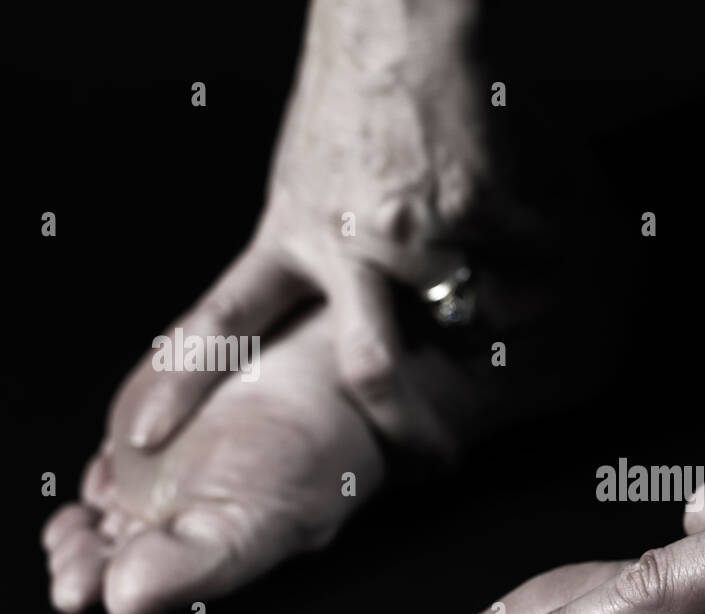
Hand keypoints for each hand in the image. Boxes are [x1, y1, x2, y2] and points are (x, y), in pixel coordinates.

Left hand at [118, 0, 508, 454]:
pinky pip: (521, 258)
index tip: (148, 434)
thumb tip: (348, 324)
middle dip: (410, 423)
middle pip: (372, 368)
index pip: (227, 319)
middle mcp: (347, 248)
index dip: (185, 379)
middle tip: (439, 455)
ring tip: (503, 270)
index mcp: (291, 237)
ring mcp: (410, 234)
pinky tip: (516, 213)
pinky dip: (531, 246)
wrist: (398, 32)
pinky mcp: (469, 211)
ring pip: (473, 314)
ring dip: (501, 305)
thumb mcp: (303, 185)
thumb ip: (311, 254)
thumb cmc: (352, 104)